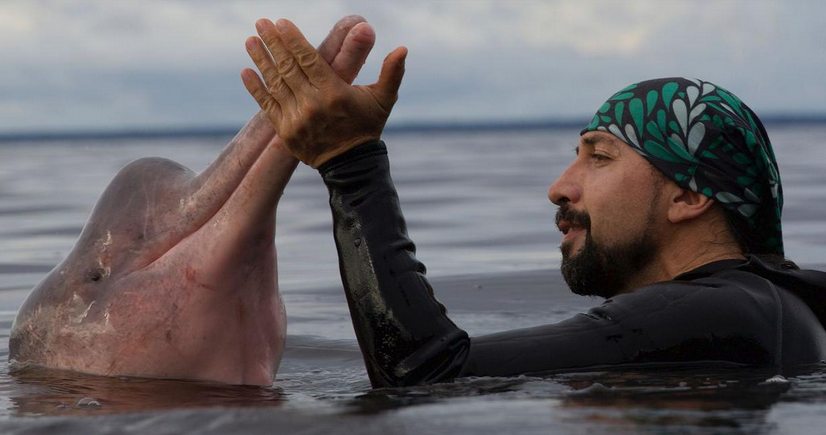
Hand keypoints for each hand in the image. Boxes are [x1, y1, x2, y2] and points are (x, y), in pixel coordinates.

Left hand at [242, 18, 406, 167]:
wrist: (351, 165)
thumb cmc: (367, 127)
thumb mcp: (383, 100)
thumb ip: (392, 72)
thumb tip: (403, 48)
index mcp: (334, 92)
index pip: (308, 59)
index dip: (293, 39)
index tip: (281, 22)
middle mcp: (312, 104)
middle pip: (288, 67)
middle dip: (273, 43)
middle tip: (261, 23)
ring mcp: (296, 119)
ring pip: (275, 83)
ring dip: (261, 60)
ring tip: (250, 41)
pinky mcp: (286, 131)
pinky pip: (267, 106)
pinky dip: (256, 88)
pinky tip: (246, 72)